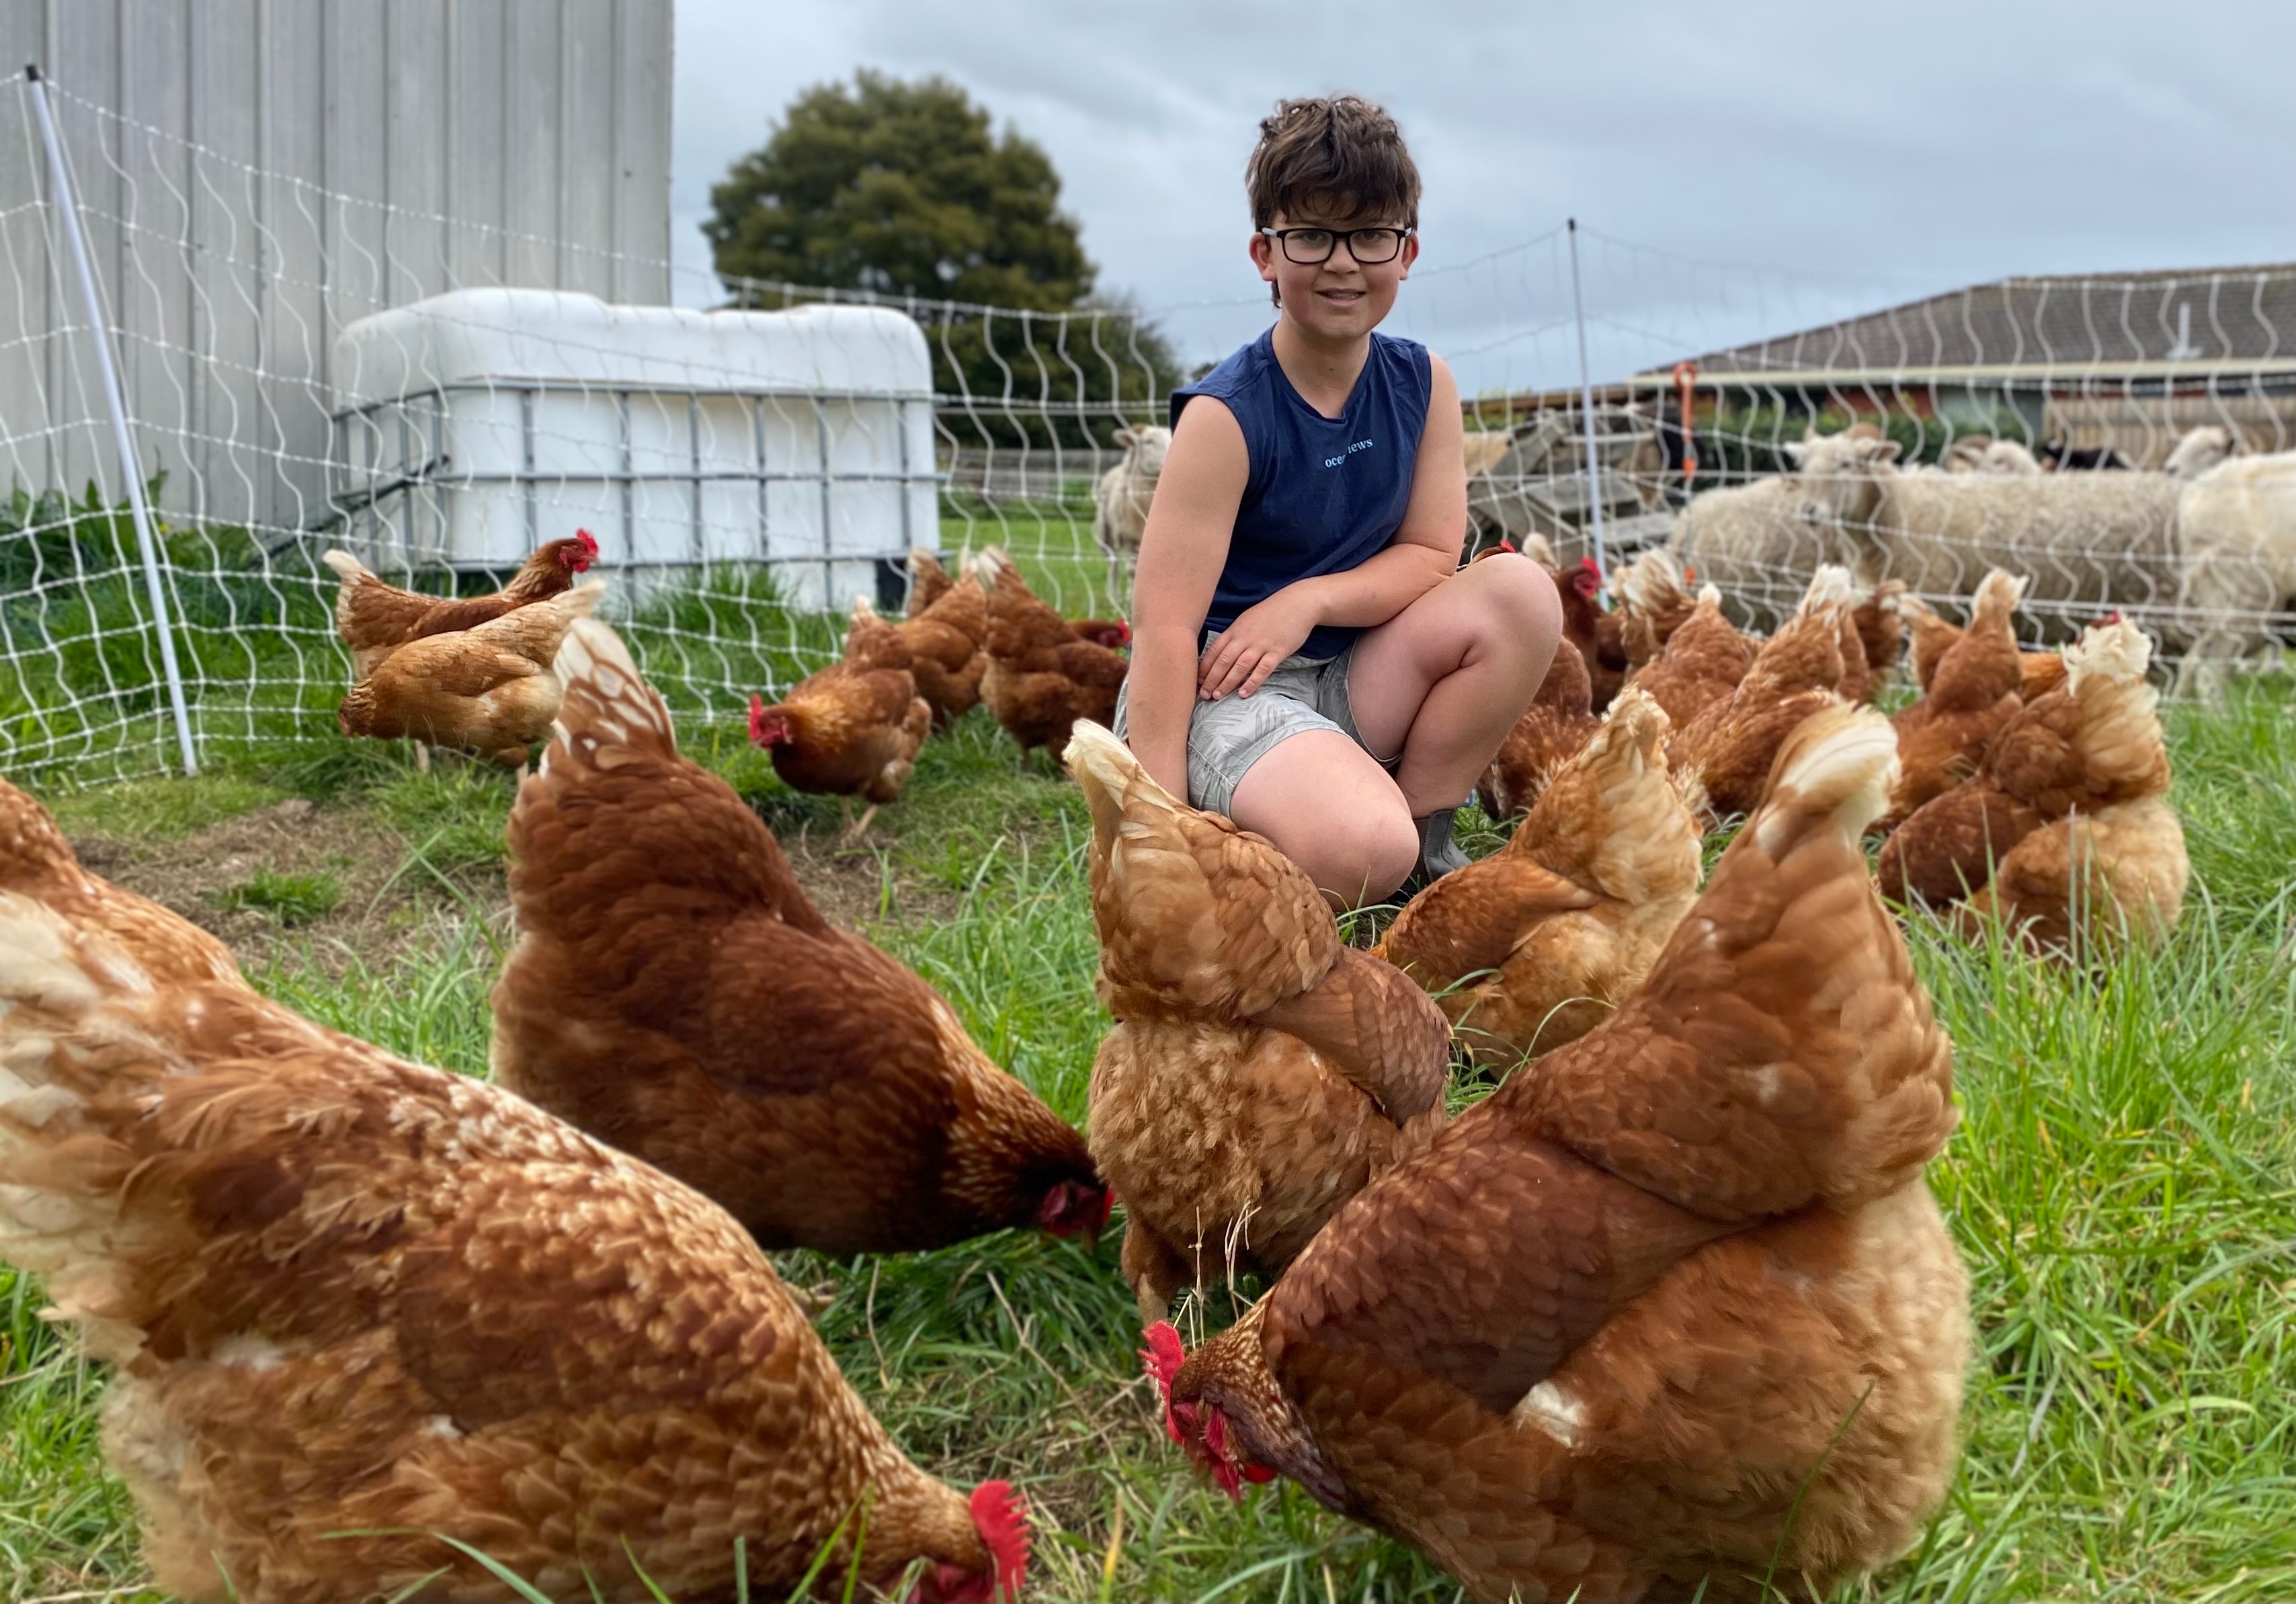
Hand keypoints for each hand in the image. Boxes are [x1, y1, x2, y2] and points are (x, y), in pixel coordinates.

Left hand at [1198, 588, 1318, 699]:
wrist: (1297, 603)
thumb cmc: (1270, 613)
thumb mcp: (1246, 620)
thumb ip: (1234, 636)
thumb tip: (1221, 653)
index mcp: (1235, 630)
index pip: (1214, 651)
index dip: (1204, 667)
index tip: (1197, 681)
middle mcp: (1245, 638)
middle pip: (1224, 660)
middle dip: (1211, 679)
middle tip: (1204, 694)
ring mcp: (1261, 645)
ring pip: (1240, 666)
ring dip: (1227, 683)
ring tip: (1218, 696)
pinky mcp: (1277, 651)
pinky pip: (1262, 670)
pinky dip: (1252, 683)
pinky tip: (1243, 694)